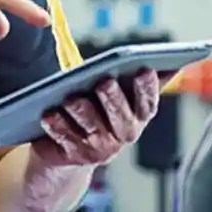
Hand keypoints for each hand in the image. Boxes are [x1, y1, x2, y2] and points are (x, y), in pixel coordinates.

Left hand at [31, 68, 161, 168]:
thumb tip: (162, 56)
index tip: (144, 70)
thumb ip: (133, 75)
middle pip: (122, 117)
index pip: (148, 102)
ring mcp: (100, 148)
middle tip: (105, 82)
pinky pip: (66, 139)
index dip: (148, 88)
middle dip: (114, 99)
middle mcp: (124, 134)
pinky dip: (58, 127)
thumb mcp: (116, 91)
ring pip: (92, 128)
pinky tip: (49, 115)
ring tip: (72, 98)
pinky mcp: (76, 155)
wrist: (70, 147)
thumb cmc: (97, 106)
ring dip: (83, 112)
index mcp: (138, 116)